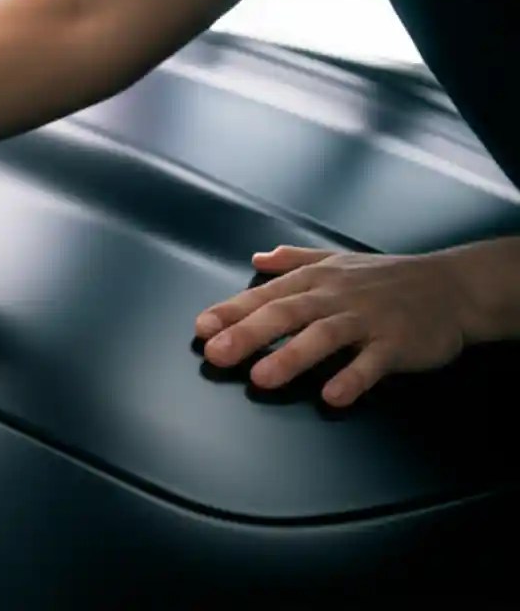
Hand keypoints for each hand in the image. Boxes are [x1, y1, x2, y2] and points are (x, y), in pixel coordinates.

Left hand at [193, 245, 475, 407]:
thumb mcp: (337, 259)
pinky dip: (352, 378)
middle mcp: (335, 297)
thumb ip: (294, 260)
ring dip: (292, 356)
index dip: (231, 312)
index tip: (201, 328)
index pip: (265, 296)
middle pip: (286, 314)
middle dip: (248, 334)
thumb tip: (256, 259)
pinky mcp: (397, 343)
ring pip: (323, 336)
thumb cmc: (388, 277)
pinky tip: (332, 396)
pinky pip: (372, 363)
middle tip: (216, 354)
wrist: (454, 286)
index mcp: (316, 280)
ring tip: (262, 378)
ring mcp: (367, 319)